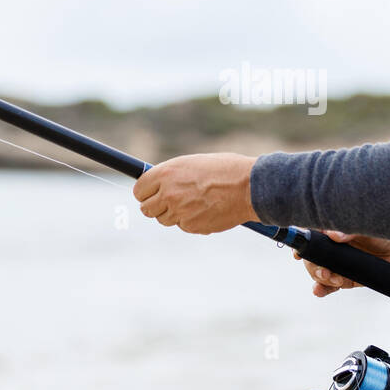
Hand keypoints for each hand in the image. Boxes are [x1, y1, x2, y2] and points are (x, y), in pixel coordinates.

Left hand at [132, 153, 257, 233]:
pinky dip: (191, 221)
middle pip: (146, 209)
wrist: (249, 187)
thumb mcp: (194, 163)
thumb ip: (173, 175)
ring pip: (164, 220)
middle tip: (169, 202)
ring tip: (194, 203)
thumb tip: (159, 184)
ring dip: (174, 214)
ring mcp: (179, 212)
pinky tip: (206, 210)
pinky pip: (183, 226)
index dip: (145, 192)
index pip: (139, 189)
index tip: (151, 194)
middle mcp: (169, 193)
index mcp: (167, 172)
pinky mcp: (191, 226)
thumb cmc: (226, 170)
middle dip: (156, 206)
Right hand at [295, 230, 389, 297]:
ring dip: (319, 276)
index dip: (302, 240)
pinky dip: (323, 288)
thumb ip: (352, 229)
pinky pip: (330, 284)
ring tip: (330, 279)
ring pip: (319, 270)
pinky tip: (319, 290)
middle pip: (312, 255)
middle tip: (323, 270)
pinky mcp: (348, 277)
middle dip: (313, 264)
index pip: (312, 232)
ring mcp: (340, 261)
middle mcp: (334, 244)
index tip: (300, 250)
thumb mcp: (371, 226)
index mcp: (336, 227)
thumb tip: (334, 234)